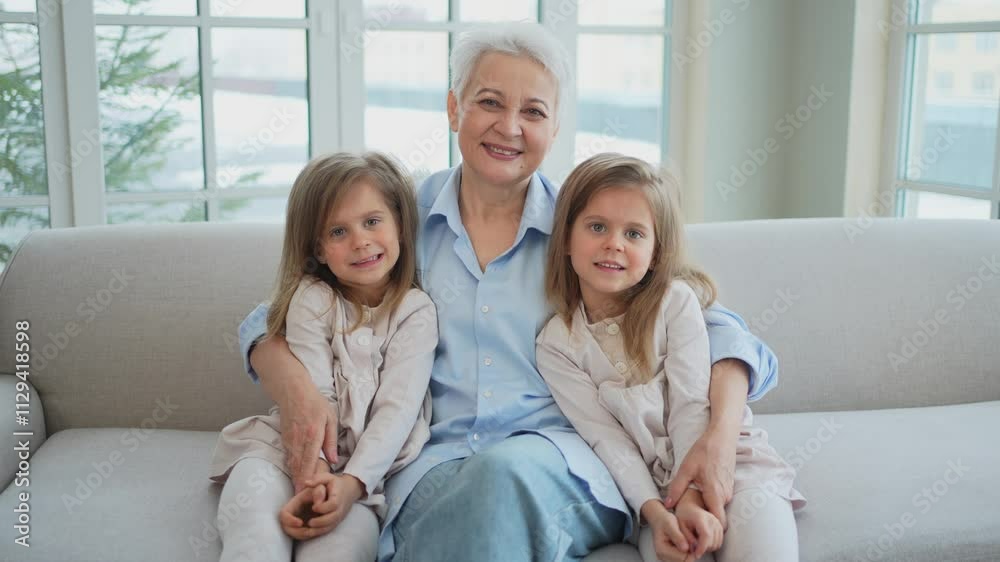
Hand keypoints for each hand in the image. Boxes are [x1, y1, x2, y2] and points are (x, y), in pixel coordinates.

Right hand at [252, 335, 340, 491]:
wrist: (293, 391)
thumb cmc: (315, 403)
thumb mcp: (330, 418)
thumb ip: (331, 441)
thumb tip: (334, 461)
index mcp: (312, 435)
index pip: (309, 460)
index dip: (307, 477)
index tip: (307, 491)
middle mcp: (299, 440)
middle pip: (298, 467)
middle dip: (300, 484)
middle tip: (303, 501)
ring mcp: (289, 440)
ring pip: (292, 464)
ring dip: (295, 479)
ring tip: (299, 495)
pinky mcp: (284, 440)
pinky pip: (288, 457)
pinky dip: (292, 469)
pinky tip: (296, 478)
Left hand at [280, 472, 363, 539]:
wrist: (349, 490)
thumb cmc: (335, 483)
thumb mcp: (327, 477)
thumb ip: (317, 479)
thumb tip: (306, 482)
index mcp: (338, 497)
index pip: (333, 504)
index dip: (323, 507)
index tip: (313, 507)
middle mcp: (340, 508)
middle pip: (333, 518)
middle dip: (321, 522)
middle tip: (309, 522)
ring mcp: (340, 516)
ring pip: (332, 525)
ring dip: (320, 529)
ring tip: (308, 528)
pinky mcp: (337, 521)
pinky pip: (330, 529)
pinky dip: (321, 532)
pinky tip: (310, 531)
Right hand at [641, 500, 694, 561]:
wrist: (659, 520)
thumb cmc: (664, 521)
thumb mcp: (671, 525)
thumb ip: (678, 537)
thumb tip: (685, 548)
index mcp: (662, 550)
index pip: (683, 558)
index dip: (691, 551)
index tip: (691, 540)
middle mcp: (662, 556)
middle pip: (684, 561)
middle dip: (690, 552)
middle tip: (689, 539)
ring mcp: (666, 558)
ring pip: (684, 561)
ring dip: (688, 552)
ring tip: (685, 540)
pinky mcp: (670, 557)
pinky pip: (682, 559)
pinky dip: (686, 552)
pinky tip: (683, 544)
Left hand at [663, 428, 735, 528]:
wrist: (722, 437)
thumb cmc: (704, 451)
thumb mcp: (686, 468)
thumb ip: (677, 488)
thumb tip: (668, 504)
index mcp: (715, 494)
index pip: (719, 524)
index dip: (709, 531)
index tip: (696, 532)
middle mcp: (725, 496)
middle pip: (717, 518)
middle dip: (706, 524)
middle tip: (689, 522)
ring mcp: (729, 491)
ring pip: (719, 509)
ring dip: (707, 512)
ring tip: (692, 509)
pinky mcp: (729, 486)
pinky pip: (721, 501)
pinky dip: (711, 503)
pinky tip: (700, 497)